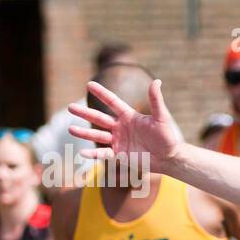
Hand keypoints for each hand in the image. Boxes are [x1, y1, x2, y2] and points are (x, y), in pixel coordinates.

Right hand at [67, 79, 181, 171]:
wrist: (169, 158)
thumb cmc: (167, 137)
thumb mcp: (161, 118)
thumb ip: (156, 100)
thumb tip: (157, 81)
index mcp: (129, 116)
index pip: (112, 102)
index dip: (102, 93)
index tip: (89, 84)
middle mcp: (121, 127)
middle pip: (99, 118)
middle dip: (85, 113)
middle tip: (69, 107)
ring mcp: (119, 141)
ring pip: (97, 135)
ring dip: (84, 132)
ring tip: (70, 128)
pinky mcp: (120, 154)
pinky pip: (104, 153)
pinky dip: (93, 154)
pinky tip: (82, 152)